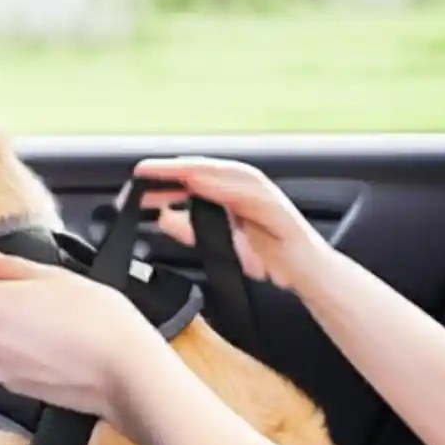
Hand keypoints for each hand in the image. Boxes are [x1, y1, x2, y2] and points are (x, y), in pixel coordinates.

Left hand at [0, 242, 172, 421]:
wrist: (124, 372)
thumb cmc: (95, 321)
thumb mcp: (52, 275)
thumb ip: (6, 265)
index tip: (1, 273)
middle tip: (39, 296)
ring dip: (9, 328)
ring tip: (51, 322)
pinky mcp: (14, 388)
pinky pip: (6, 360)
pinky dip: (21, 352)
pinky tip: (54, 345)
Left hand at [136, 156, 335, 293]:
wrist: (307, 275)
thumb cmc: (267, 256)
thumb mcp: (217, 243)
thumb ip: (189, 229)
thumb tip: (161, 216)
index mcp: (232, 193)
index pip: (194, 178)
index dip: (166, 176)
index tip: (137, 177)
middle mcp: (248, 189)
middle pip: (208, 170)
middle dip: (175, 169)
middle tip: (144, 171)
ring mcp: (265, 197)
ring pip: (229, 176)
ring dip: (198, 172)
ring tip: (171, 173)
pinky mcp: (279, 210)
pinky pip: (251, 196)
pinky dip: (228, 190)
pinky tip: (208, 188)